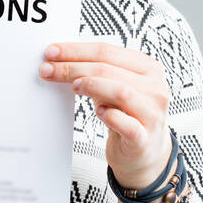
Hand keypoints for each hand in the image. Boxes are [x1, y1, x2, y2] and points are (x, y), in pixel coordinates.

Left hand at [38, 41, 171, 187]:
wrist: (143, 151)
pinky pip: (128, 125)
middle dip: (73, 67)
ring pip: (121, 91)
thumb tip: (57, 59)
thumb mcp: (113, 87)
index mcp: (147, 68)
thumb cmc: (125, 114)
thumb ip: (94, 73)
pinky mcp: (144, 138)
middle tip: (47, 69)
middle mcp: (154, 88)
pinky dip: (111, 116)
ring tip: (72, 86)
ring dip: (92, 85)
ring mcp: (152, 113)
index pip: (107, 51)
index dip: (76, 50)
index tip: (51, 52)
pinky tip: (98, 112)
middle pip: (109, 69)